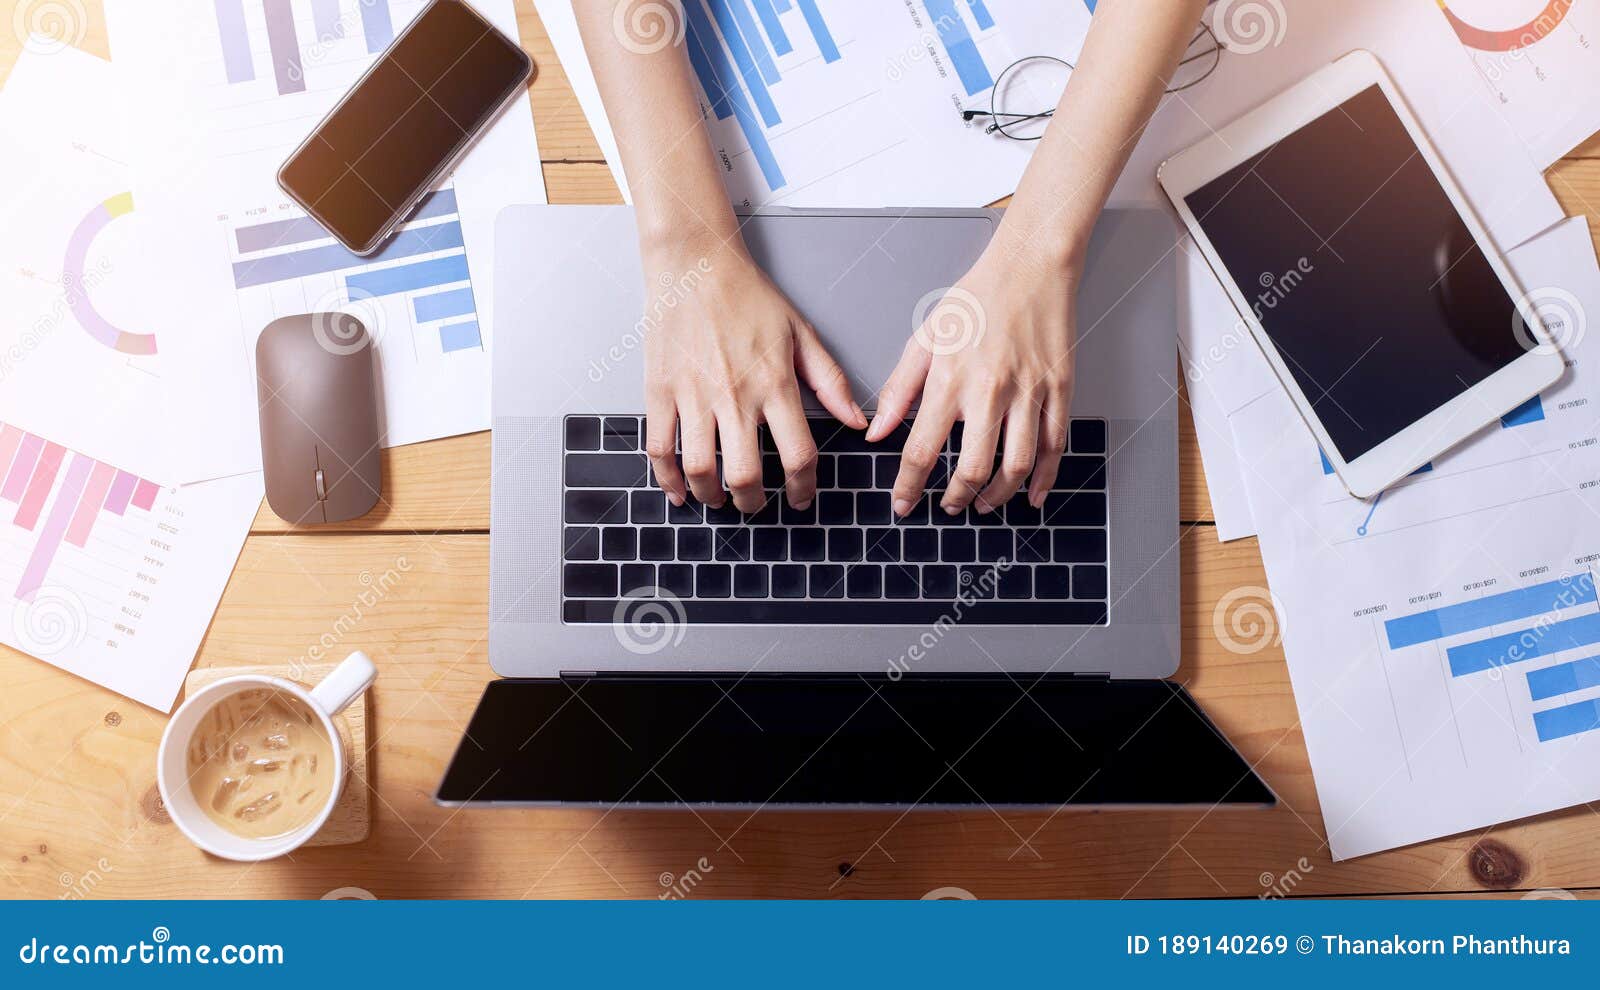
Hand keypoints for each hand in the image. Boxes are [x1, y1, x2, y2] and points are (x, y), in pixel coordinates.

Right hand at [643, 243, 865, 512]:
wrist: (695, 263)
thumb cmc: (748, 295)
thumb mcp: (801, 333)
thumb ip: (830, 381)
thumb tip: (857, 421)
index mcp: (775, 383)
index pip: (798, 455)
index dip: (802, 488)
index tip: (799, 497)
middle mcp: (735, 394)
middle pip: (745, 474)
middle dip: (753, 502)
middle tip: (757, 504)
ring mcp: (693, 394)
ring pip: (700, 469)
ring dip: (712, 496)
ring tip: (721, 498)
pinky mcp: (660, 391)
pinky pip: (659, 447)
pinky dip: (667, 479)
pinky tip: (679, 491)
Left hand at [868, 241, 1078, 516]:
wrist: (1031, 267)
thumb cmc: (977, 298)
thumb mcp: (926, 338)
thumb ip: (899, 390)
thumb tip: (877, 432)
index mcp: (951, 379)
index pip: (923, 449)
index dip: (909, 485)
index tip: (903, 503)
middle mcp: (991, 391)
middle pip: (974, 468)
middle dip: (957, 498)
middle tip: (947, 507)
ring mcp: (1029, 393)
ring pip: (1017, 465)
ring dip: (998, 496)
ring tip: (983, 504)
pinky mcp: (1059, 390)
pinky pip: (1054, 447)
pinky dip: (1044, 479)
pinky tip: (1032, 494)